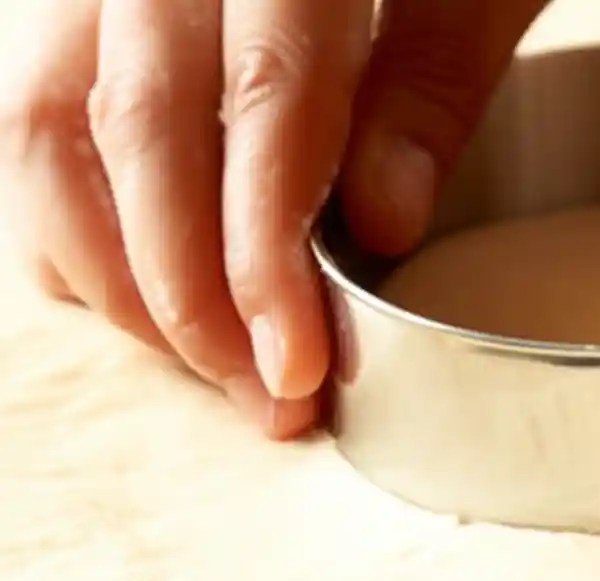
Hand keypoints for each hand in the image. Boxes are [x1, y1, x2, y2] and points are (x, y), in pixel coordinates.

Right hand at [0, 0, 542, 437]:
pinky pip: (32, 117)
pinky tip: (138, 294)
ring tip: (206, 365)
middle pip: (139, 136)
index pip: (263, 105)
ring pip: (51, 133)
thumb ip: (432, 78)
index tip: (295, 364)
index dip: (265, 253)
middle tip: (262, 395)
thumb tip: (381, 225)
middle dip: (190, 295)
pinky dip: (68, 222)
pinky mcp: (75, 7)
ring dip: (120, 275)